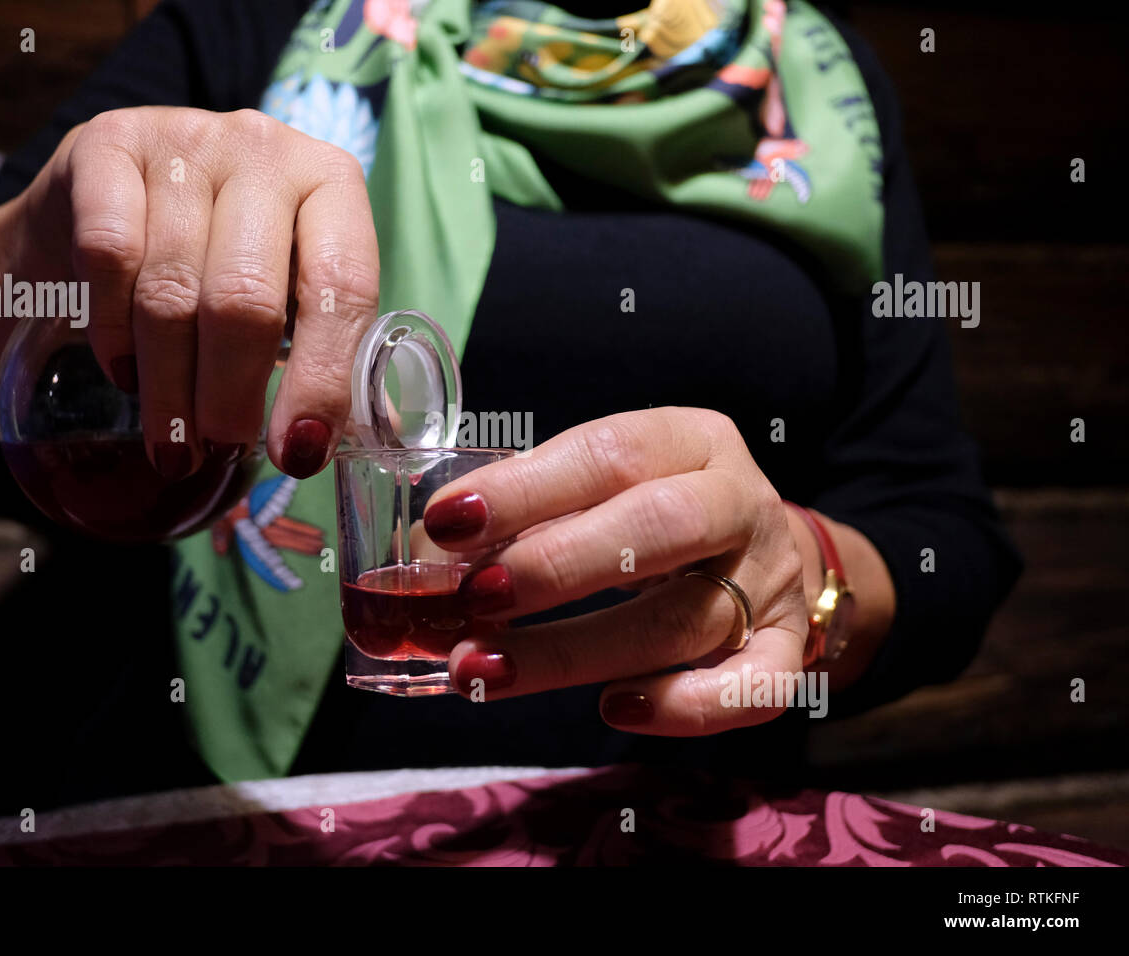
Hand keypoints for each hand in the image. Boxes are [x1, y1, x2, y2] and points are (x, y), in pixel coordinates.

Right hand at [19, 106, 378, 477]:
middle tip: (219, 453)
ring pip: (170, 290)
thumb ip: (334, 359)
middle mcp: (264, 149)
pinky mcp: (106, 145)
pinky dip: (114, 331)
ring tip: (173, 441)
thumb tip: (378, 440)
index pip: (341, 287)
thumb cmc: (222, 263)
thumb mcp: (289, 298)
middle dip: (231, 396)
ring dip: (169, 388)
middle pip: (246, 297)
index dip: (323, 380)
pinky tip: (125, 371)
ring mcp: (183, 139)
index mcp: (332, 184)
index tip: (299, 453)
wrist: (107, 203)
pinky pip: (108, 256)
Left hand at [422, 407, 810, 734]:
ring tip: (484, 672)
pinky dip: (686, 706)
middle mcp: (739, 500)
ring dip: (576, 653)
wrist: (759, 555)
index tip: (447, 522)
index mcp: (687, 440)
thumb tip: (425, 557)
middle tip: (474, 600)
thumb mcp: (597, 491)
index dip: (525, 489)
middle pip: (659, 528)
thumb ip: (523, 516)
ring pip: (683, 620)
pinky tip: (616, 708)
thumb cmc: (648, 517)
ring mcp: (772, 578)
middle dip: (556, 565)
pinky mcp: (787, 648)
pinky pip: (754, 688)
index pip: (608, 452)